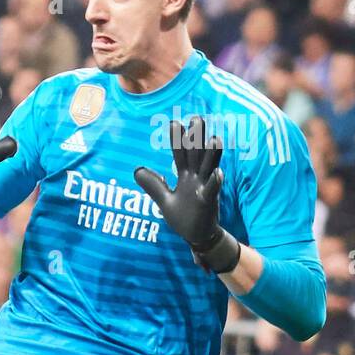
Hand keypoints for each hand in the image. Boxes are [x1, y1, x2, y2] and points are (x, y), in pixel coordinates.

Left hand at [134, 116, 240, 272]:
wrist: (197, 236)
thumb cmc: (184, 216)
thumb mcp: (164, 200)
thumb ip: (153, 185)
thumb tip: (136, 170)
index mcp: (185, 176)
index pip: (180, 154)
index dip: (177, 140)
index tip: (174, 122)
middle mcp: (197, 179)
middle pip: (196, 155)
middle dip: (196, 138)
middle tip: (197, 118)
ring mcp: (204, 189)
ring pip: (209, 168)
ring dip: (212, 155)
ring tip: (214, 138)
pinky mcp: (209, 203)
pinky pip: (213, 191)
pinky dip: (215, 182)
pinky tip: (218, 173)